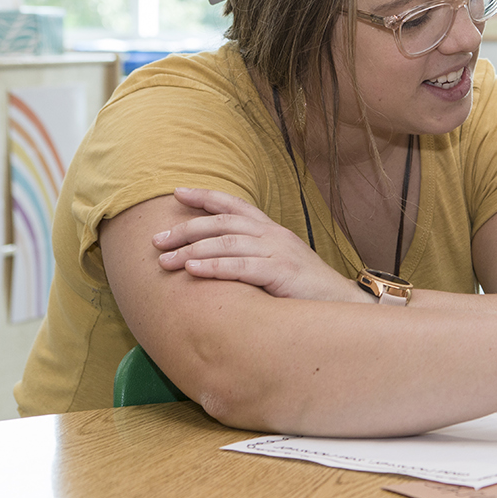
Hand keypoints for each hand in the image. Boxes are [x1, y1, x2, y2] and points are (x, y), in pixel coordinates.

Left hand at [152, 187, 359, 302]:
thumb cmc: (305, 291)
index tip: (177, 193)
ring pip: (227, 242)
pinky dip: (214, 265)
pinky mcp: (281, 272)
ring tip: (164, 260)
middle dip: (186, 229)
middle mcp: (274, 235)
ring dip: (191, 249)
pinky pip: (241, 266)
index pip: (234, 205)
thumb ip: (252, 258)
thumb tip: (215, 261)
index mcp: (272, 231)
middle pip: (222, 223)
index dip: (206, 197)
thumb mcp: (278, 265)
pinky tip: (193, 268)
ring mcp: (278, 252)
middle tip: (156, 240)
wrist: (340, 304)